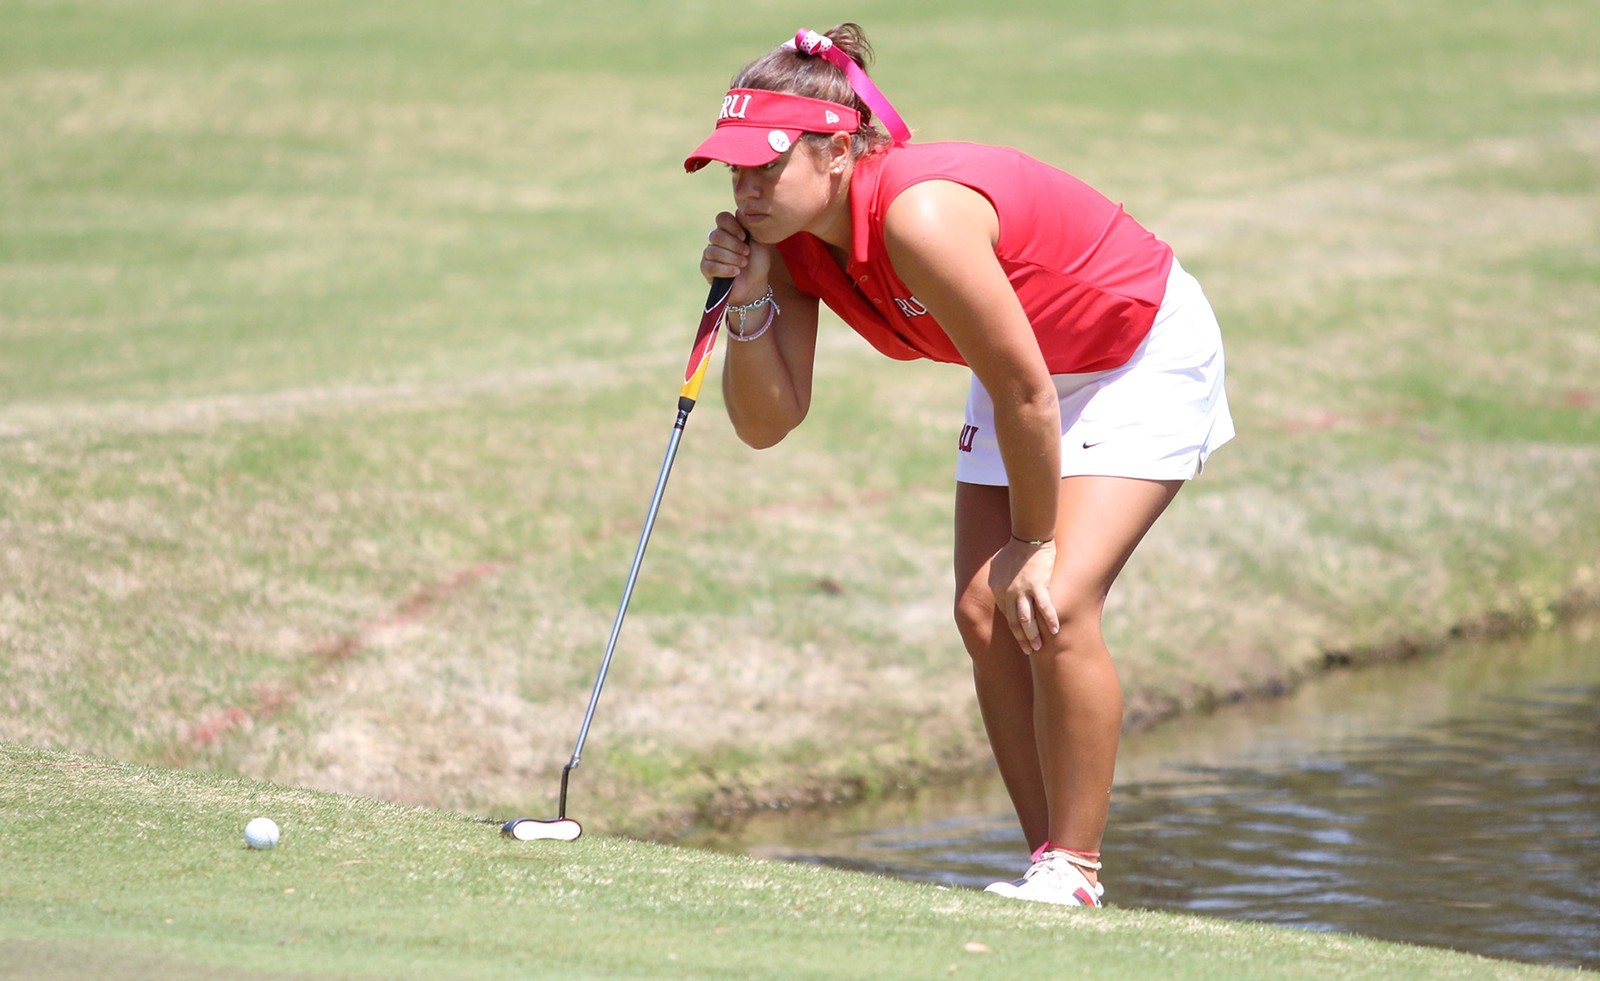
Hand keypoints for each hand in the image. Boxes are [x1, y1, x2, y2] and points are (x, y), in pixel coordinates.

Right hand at [700, 212, 771, 305]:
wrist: (756, 284)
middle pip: (717, 235)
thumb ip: (749, 226)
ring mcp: (710, 254)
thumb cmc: (758, 262)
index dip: (732, 226)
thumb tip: (739, 211)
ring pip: (713, 250)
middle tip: (747, 253)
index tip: (744, 236)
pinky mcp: (706, 269)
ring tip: (743, 264)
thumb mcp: (759, 241)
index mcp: (729, 230)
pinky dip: (725, 269)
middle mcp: (717, 239)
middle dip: (734, 245)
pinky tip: (736, 272)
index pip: (722, 218)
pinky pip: (710, 265)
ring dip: (732, 258)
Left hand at [987, 538, 1058, 653]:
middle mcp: (1007, 593)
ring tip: (1039, 647)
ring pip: (1026, 619)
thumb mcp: (998, 565)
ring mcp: (1022, 590)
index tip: (1021, 637)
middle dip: (1022, 638)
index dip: (1014, 628)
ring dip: (1032, 635)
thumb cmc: (1014, 548)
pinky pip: (1044, 607)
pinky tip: (1054, 630)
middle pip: (1014, 621)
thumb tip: (997, 585)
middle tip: (1029, 650)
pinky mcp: (1038, 585)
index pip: (1006, 614)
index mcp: (998, 589)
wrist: (1027, 535)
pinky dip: (1049, 620)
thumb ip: (998, 578)